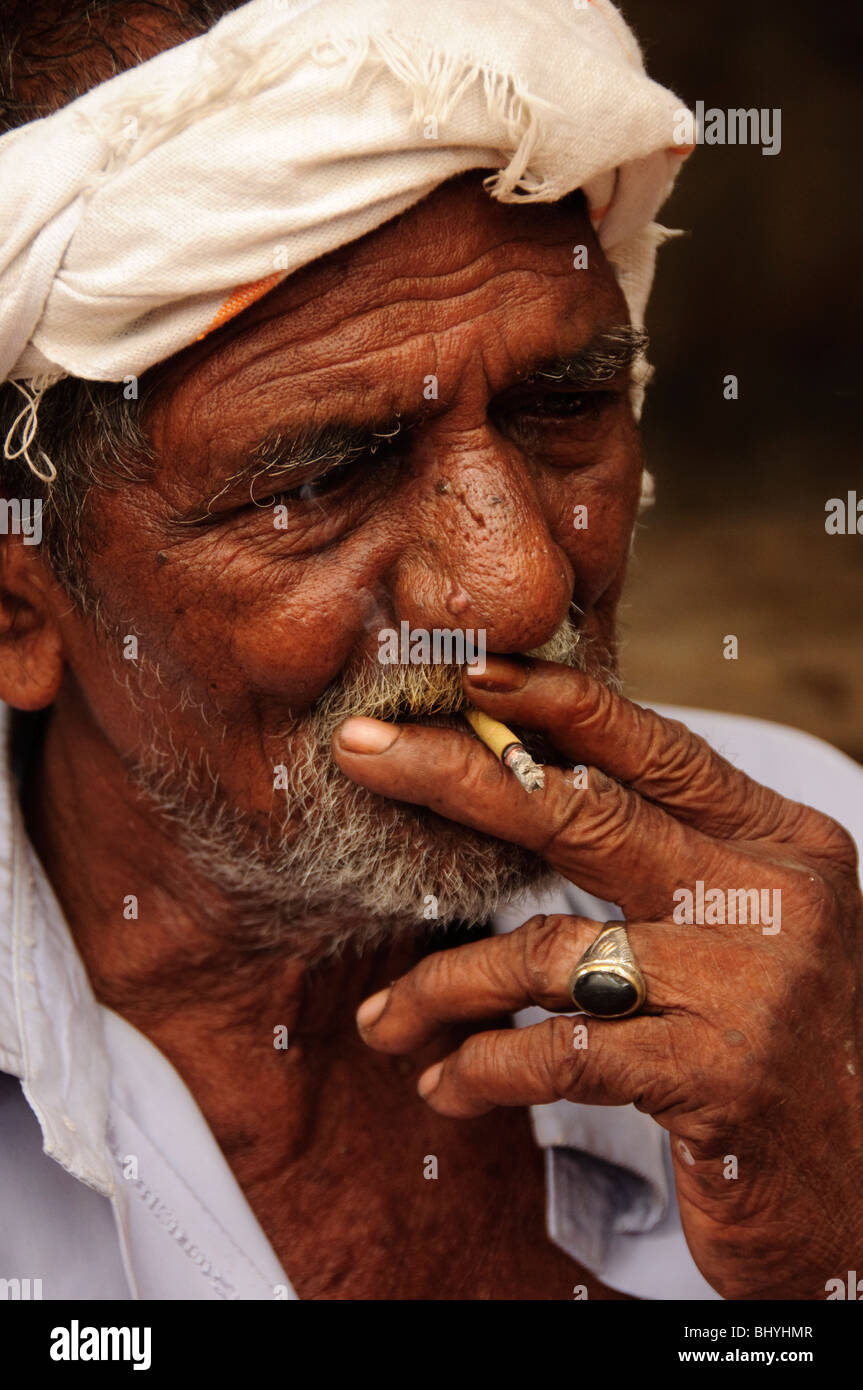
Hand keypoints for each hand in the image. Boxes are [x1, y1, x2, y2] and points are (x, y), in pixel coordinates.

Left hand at [332, 655, 862, 1298]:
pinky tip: (443, 1085)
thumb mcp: (745, 924)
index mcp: (778, 840)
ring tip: (384, 1020)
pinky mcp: (716, 1077)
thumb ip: (665, 857)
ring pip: (547, 949)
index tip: (463, 672)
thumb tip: (526, 780)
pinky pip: (558, 1051)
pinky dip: (482, 1067)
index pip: (652, 745)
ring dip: (441, 985)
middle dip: (456, 775)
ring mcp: (748, 984)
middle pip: (583, 812)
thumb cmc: (771, 1041)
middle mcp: (772, 895)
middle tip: (360, 754)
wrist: (856, 1185)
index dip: (552, 700)